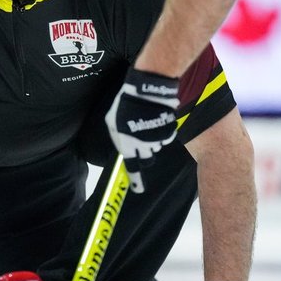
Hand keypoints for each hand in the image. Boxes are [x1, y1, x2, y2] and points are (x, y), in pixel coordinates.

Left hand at [105, 68, 179, 192]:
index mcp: (127, 144)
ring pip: (156, 147)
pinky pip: (165, 137)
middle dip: (145, 154)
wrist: (147, 90)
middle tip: (143, 141)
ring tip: (147, 121)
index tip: (138, 189)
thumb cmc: (126, 103)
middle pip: (147, 160)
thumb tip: (122, 145)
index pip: (132, 166)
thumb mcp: (112, 120)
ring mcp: (156, 139)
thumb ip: (117, 136)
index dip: (136, 179)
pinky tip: (156, 118)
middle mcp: (143, 146)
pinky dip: (162, 131)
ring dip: (152, 139)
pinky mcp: (168, 132)